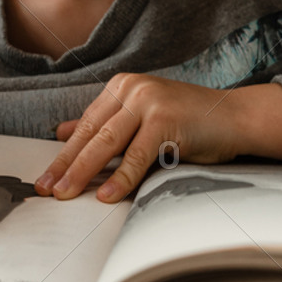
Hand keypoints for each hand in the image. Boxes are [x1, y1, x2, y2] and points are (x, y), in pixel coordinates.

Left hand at [34, 75, 281, 203]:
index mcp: (122, 86)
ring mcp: (149, 101)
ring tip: (67, 194)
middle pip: (91, 134)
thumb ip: (106, 123)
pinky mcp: (165, 119)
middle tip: (48, 190)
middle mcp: (132, 89)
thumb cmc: (190, 121)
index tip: (46, 177)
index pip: (86, 125)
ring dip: (84, 172)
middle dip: (66, 165)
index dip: (64, 154)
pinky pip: (137, 155)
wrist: (235, 118)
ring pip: (107, 143)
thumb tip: (63, 132)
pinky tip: (106, 194)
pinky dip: (121, 178)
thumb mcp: (141, 117)